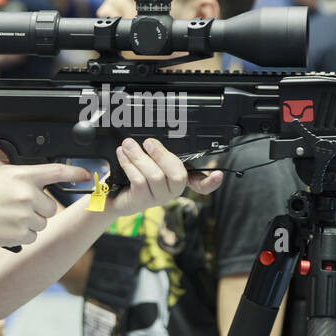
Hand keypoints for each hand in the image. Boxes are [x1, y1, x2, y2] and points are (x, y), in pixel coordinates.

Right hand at [0, 159, 89, 251]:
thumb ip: (13, 169)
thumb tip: (28, 171)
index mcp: (21, 176)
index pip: (56, 171)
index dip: (76, 172)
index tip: (88, 174)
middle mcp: (27, 194)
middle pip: (51, 206)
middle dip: (38, 209)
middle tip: (16, 208)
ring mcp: (25, 215)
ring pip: (42, 222)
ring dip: (29, 223)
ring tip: (6, 219)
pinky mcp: (22, 234)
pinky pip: (33, 236)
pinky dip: (22, 235)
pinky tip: (4, 229)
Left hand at [106, 138, 223, 217]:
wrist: (117, 194)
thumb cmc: (137, 173)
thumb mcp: (152, 159)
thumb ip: (160, 151)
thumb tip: (155, 135)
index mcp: (180, 178)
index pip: (201, 183)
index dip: (211, 181)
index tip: (218, 174)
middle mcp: (172, 190)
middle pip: (177, 175)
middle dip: (162, 155)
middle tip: (148, 142)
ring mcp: (158, 198)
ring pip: (155, 176)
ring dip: (139, 157)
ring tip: (128, 145)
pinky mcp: (141, 201)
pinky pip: (139, 180)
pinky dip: (129, 164)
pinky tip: (122, 155)